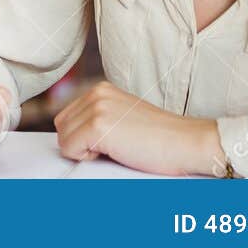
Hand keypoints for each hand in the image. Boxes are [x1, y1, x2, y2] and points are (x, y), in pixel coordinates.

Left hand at [54, 80, 225, 175]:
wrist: (186, 143)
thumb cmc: (160, 138)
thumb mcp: (123, 117)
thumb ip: (99, 117)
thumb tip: (71, 134)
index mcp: (101, 89)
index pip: (67, 116)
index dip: (83, 137)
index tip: (110, 141)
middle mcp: (96, 93)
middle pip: (61, 126)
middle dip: (79, 143)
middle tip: (112, 147)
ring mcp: (96, 108)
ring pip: (63, 139)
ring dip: (84, 151)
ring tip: (116, 148)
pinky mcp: (98, 127)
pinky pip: (70, 149)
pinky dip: (87, 158)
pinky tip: (115, 152)